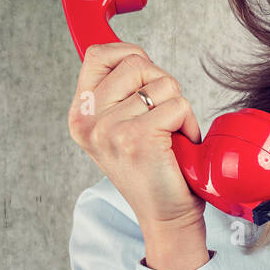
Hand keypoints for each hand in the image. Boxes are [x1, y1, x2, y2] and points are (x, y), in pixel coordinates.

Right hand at [67, 42, 206, 235]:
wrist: (164, 215)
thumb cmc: (153, 168)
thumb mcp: (121, 126)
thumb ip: (119, 93)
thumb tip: (133, 54)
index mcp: (80, 114)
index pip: (98, 54)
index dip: (129, 54)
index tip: (145, 75)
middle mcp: (88, 121)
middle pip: (136, 62)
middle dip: (162, 83)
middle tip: (162, 116)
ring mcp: (109, 129)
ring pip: (162, 83)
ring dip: (178, 107)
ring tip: (169, 135)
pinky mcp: (135, 138)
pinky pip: (177, 105)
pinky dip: (188, 123)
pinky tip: (178, 145)